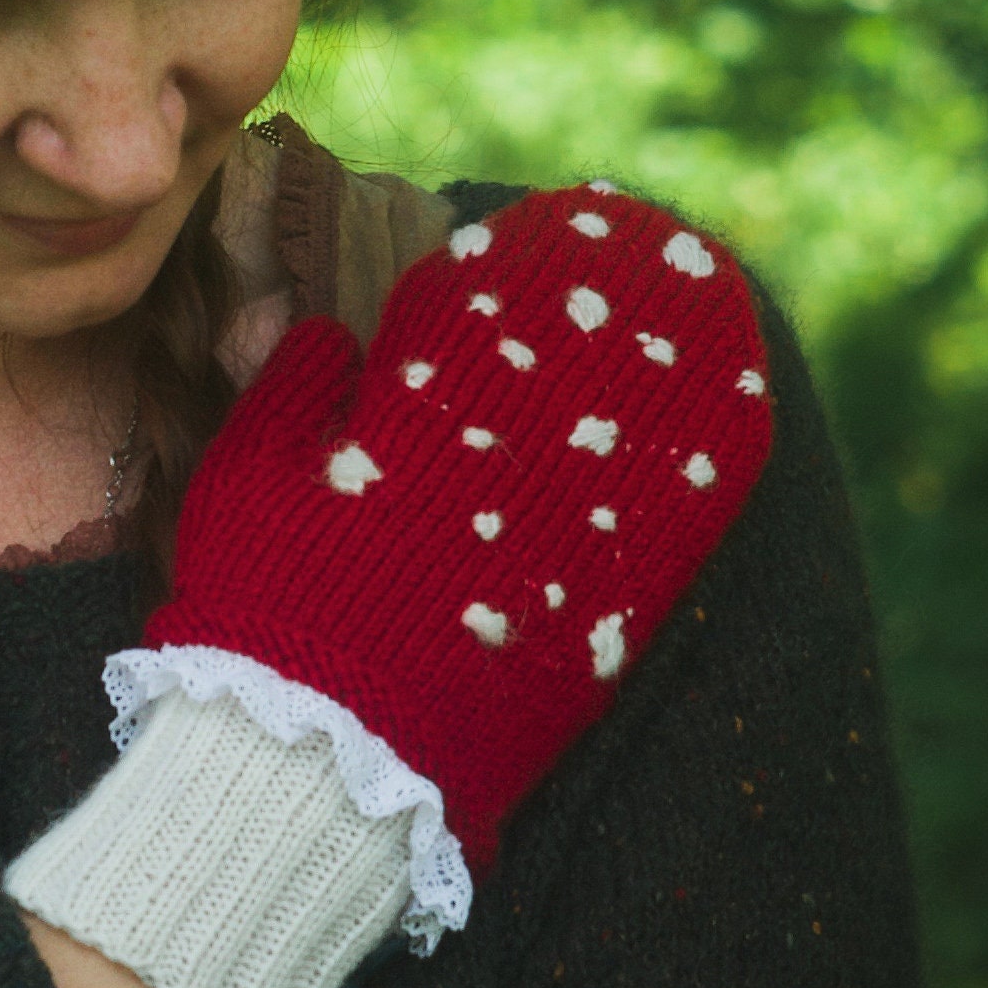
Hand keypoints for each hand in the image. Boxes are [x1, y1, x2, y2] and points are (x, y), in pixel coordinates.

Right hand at [140, 184, 773, 866]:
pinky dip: (717, 459)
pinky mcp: (601, 622)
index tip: (537, 220)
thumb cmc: (260, 617)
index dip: (509, 261)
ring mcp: (560, 547)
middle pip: (577, 356)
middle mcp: (499, 474)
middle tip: (651, 236)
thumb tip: (322, 327)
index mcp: (406, 429)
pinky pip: (679, 524)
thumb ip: (282, 392)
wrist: (315, 768)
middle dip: (614, 291)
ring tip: (719, 297)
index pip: (474, 312)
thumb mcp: (238, 485)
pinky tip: (749, 410)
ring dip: (685, 356)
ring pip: (645, 426)